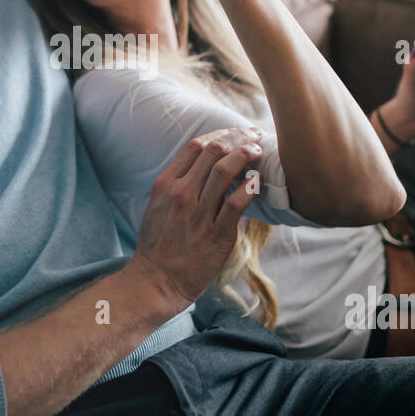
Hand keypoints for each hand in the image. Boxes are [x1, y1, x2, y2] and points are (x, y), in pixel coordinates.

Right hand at [129, 127, 263, 309]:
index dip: (221, 135)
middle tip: (255, 137)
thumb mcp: (159, 206)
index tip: (237, 134)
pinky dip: (251, 186)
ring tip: (259, 150)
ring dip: (246, 155)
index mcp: (166, 184)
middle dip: (238, 138)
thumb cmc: (159, 245)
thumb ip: (178, 185)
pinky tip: (258, 180)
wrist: (156, 281)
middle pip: (214, 151)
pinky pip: (236, 202)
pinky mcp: (216, 233)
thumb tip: (205, 166)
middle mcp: (181, 194)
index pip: (196, 146)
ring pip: (225, 170)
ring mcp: (198, 213)